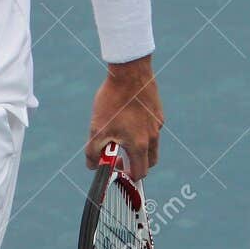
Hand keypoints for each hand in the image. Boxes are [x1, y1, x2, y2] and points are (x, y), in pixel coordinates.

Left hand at [86, 56, 162, 180]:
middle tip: (119, 154)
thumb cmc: (113, 102)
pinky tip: (126, 115)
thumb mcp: (97, 128)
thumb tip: (92, 166)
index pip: (140, 173)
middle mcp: (153, 137)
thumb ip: (93, 151)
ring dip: (138, 145)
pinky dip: (141, 129)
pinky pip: (151, 127)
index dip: (127, 175)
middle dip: (135, 163)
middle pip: (149, 161)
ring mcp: (157, 124)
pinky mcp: (157, 111)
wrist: (130, 73)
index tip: (116, 167)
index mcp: (140, 146)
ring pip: (151, 143)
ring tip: (120, 132)